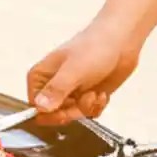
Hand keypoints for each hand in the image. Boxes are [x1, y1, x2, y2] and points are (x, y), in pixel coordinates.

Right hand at [27, 20, 142, 125]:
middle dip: (73, 111)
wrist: (121, 40)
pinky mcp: (85, 96)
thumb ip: (56, 90)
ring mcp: (69, 92)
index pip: (35, 108)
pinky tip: (102, 93)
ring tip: (95, 92)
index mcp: (40, 77)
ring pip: (72, 115)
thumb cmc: (94, 48)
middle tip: (85, 98)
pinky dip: (96, 106)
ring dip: (87, 107)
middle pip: (54, 115)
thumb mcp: (73, 71)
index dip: (50, 114)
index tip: (65, 111)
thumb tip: (40, 108)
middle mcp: (52, 86)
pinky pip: (87, 113)